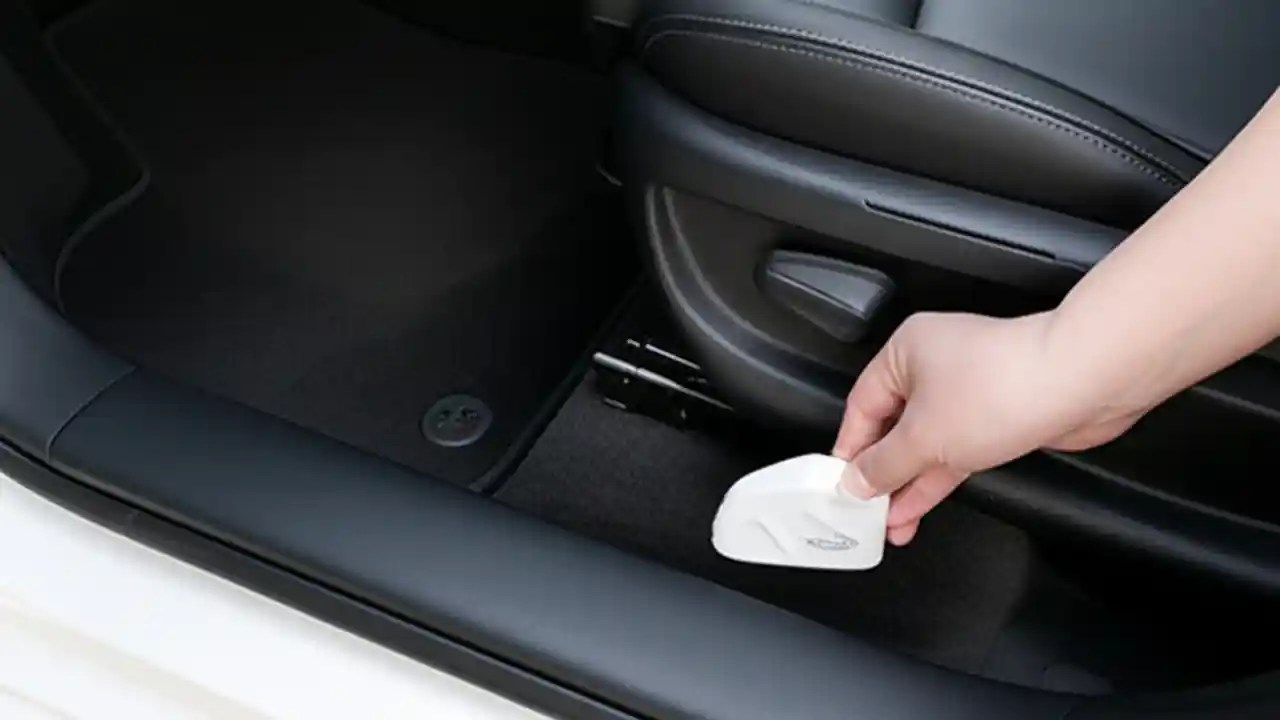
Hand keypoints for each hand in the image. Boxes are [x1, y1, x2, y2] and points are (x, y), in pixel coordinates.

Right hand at [831, 311, 1149, 545]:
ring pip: (926, 443)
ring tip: (890, 522)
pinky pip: (954, 450)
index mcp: (905, 352)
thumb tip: (855, 481)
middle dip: (881, 473)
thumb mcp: (924, 437)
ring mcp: (968, 390)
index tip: (839, 485)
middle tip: (864, 511)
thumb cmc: (1002, 386)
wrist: (1081, 383)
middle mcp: (934, 365)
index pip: (861, 406)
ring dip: (908, 483)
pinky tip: (918, 506)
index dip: (849, 449)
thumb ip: (884, 464)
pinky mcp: (996, 415)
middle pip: (893, 426)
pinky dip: (936, 478)